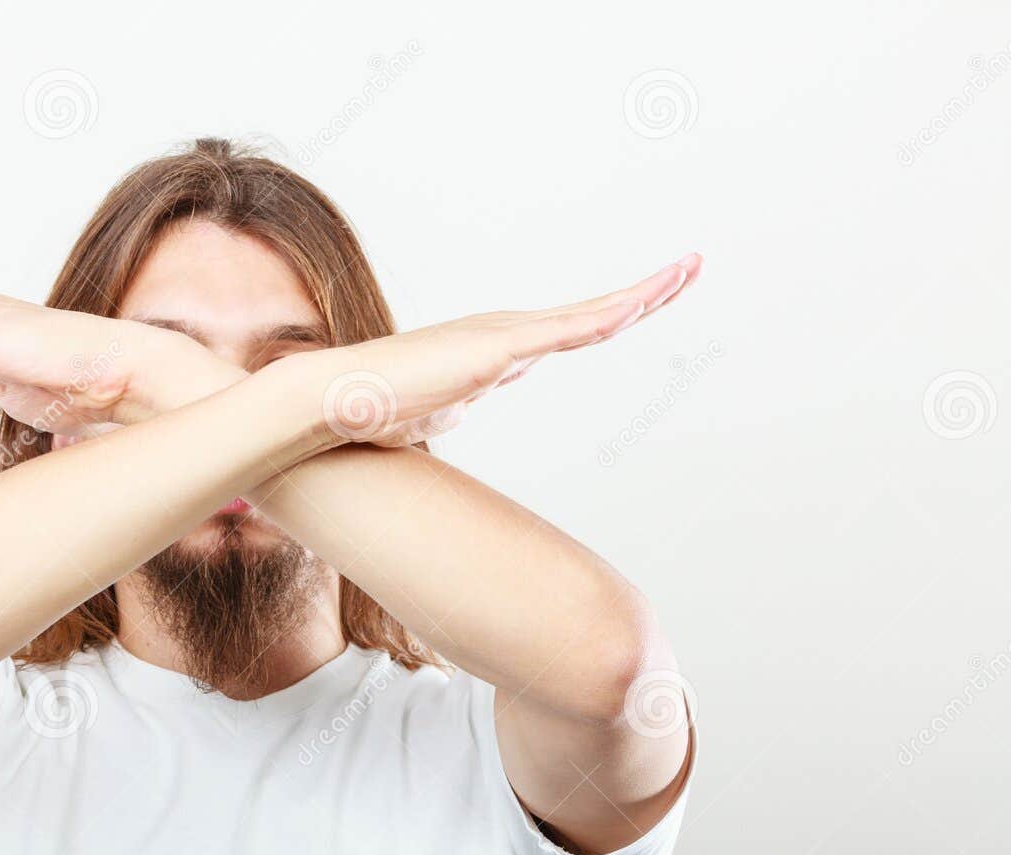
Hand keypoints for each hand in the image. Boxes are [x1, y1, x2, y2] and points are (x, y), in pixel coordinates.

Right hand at [305, 254, 702, 445]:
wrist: (332, 402)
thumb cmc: (368, 413)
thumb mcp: (428, 418)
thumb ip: (448, 411)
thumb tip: (451, 417)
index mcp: (495, 352)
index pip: (569, 331)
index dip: (611, 315)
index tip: (647, 301)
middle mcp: (504, 335)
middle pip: (592, 314)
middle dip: (645, 292)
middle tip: (691, 266)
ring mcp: (501, 339)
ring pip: (589, 315)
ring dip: (643, 295)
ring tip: (687, 270)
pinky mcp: (492, 351)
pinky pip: (563, 332)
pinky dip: (605, 316)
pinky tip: (641, 305)